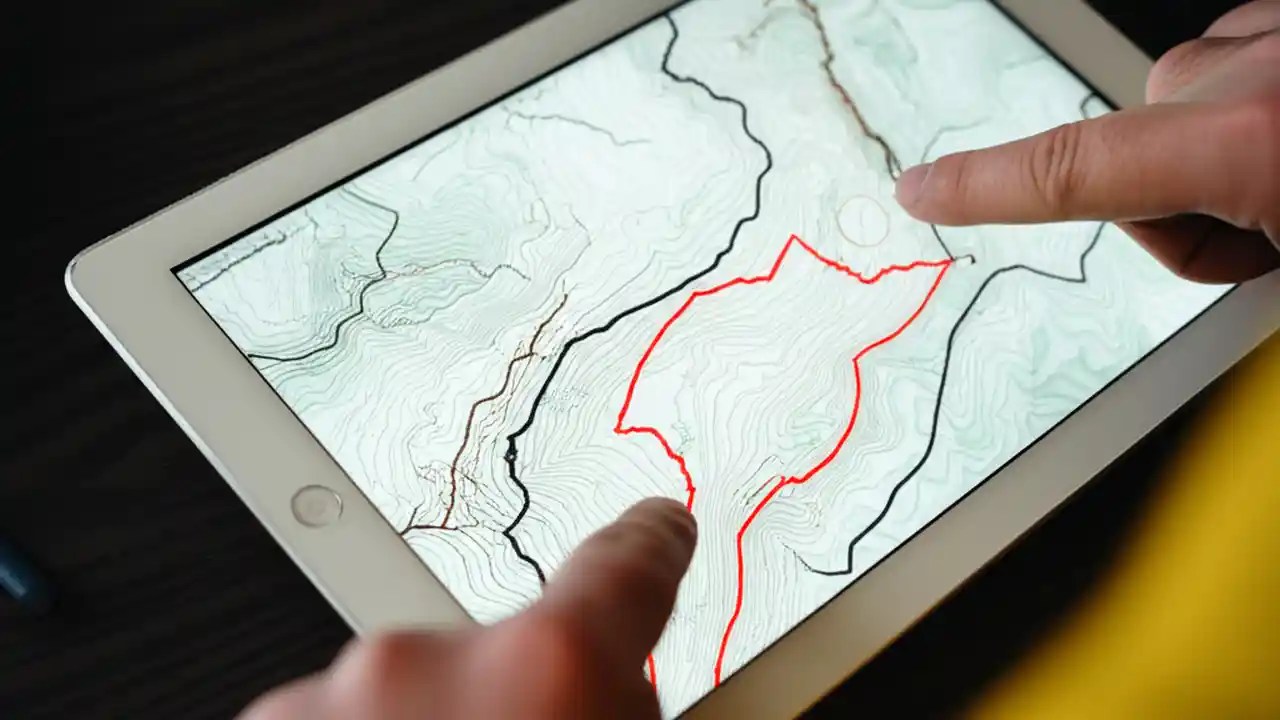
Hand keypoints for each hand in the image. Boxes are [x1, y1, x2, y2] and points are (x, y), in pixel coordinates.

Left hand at [239, 498, 695, 719]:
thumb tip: (616, 687)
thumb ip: (617, 704)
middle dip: (511, 705)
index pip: (626, 571)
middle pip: (499, 653)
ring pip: (403, 694)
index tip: (657, 527)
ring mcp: (323, 698)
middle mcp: (423, 662)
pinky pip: (334, 717)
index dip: (649, 548)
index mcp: (547, 671)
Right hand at [894, 0, 1279, 282]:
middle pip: (1140, 151)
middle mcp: (1257, 67)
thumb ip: (1223, 259)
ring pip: (1193, 106)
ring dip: (1231, 157)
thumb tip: (1176, 250)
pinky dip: (1258, 104)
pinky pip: (1241, 57)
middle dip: (1185, 206)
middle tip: (1271, 238)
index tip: (921, 190)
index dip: (981, 185)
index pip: (1074, 170)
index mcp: (1251, 137)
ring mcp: (1277, 35)